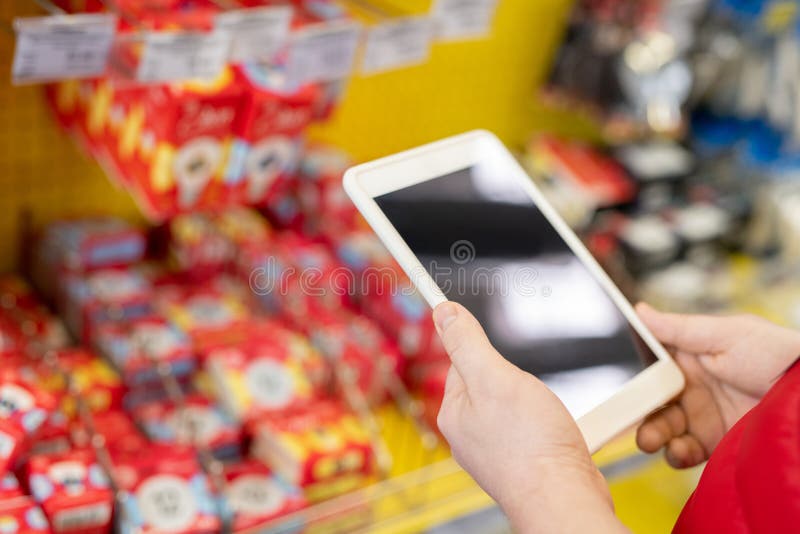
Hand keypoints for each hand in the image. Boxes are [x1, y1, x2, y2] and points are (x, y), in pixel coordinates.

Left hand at [433, 302, 626, 532]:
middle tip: (528, 395)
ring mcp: (494, 452)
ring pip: (513, 407)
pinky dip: (544, 427)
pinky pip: (530, 431)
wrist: (564, 499)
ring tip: (543, 417)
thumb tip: (442, 312)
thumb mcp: (494, 377)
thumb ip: (467, 343)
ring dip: (533, 404)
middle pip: (490, 384)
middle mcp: (469, 435)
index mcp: (454, 412)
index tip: (501, 357)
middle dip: (515, 381)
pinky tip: (553, 433)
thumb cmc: (530, 444)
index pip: (461, 362)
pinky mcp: (521, 464)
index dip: (484, 353)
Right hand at [635, 303, 799, 467]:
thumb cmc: (775, 355)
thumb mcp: (724, 334)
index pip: (650, 368)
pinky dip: (676, 454)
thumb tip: (640, 310)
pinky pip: (684, 453)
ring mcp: (703, 417)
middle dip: (636, 411)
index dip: (634, 378)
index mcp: (690, 359)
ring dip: (652, 434)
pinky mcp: (714, 444)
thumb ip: (678, 328)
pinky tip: (679, 449)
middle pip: (650, 401)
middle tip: (630, 416)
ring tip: (653, 438)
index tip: (624, 386)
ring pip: (662, 428)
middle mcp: (692, 389)